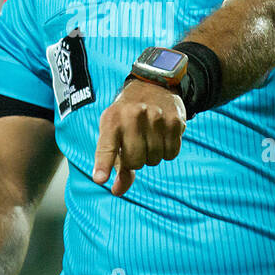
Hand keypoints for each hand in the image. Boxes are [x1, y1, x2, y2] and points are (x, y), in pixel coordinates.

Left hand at [91, 78, 186, 196]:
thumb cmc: (127, 115)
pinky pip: (171, 154)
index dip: (103, 164)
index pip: (106, 146)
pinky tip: (163, 135)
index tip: (100, 179)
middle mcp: (132, 116)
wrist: (153, 83)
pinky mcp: (175, 120)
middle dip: (136, 161)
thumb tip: (117, 191)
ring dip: (152, 156)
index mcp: (112, 119)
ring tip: (149, 137)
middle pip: (135, 162)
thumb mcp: (114, 132)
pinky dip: (167, 151)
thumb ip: (116, 163)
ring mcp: (155, 117)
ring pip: (154, 160)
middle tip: (136, 146)